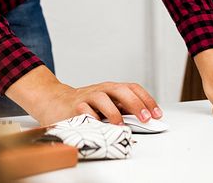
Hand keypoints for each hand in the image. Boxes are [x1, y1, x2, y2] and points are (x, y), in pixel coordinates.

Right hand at [6, 66, 160, 125]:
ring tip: (120, 124)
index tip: (157, 113)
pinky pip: (84, 110)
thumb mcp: (106, 103)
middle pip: (120, 90)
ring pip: (102, 98)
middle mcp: (101, 90)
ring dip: (114, 112)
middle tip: (145, 118)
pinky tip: (98, 125)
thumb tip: (144, 117)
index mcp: (111, 88)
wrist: (54, 101)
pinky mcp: (74, 106)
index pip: (133, 88)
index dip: (147, 99)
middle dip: (135, 104)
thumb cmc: (84, 104)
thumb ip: (122, 108)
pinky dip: (92, 117)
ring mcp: (87, 96)